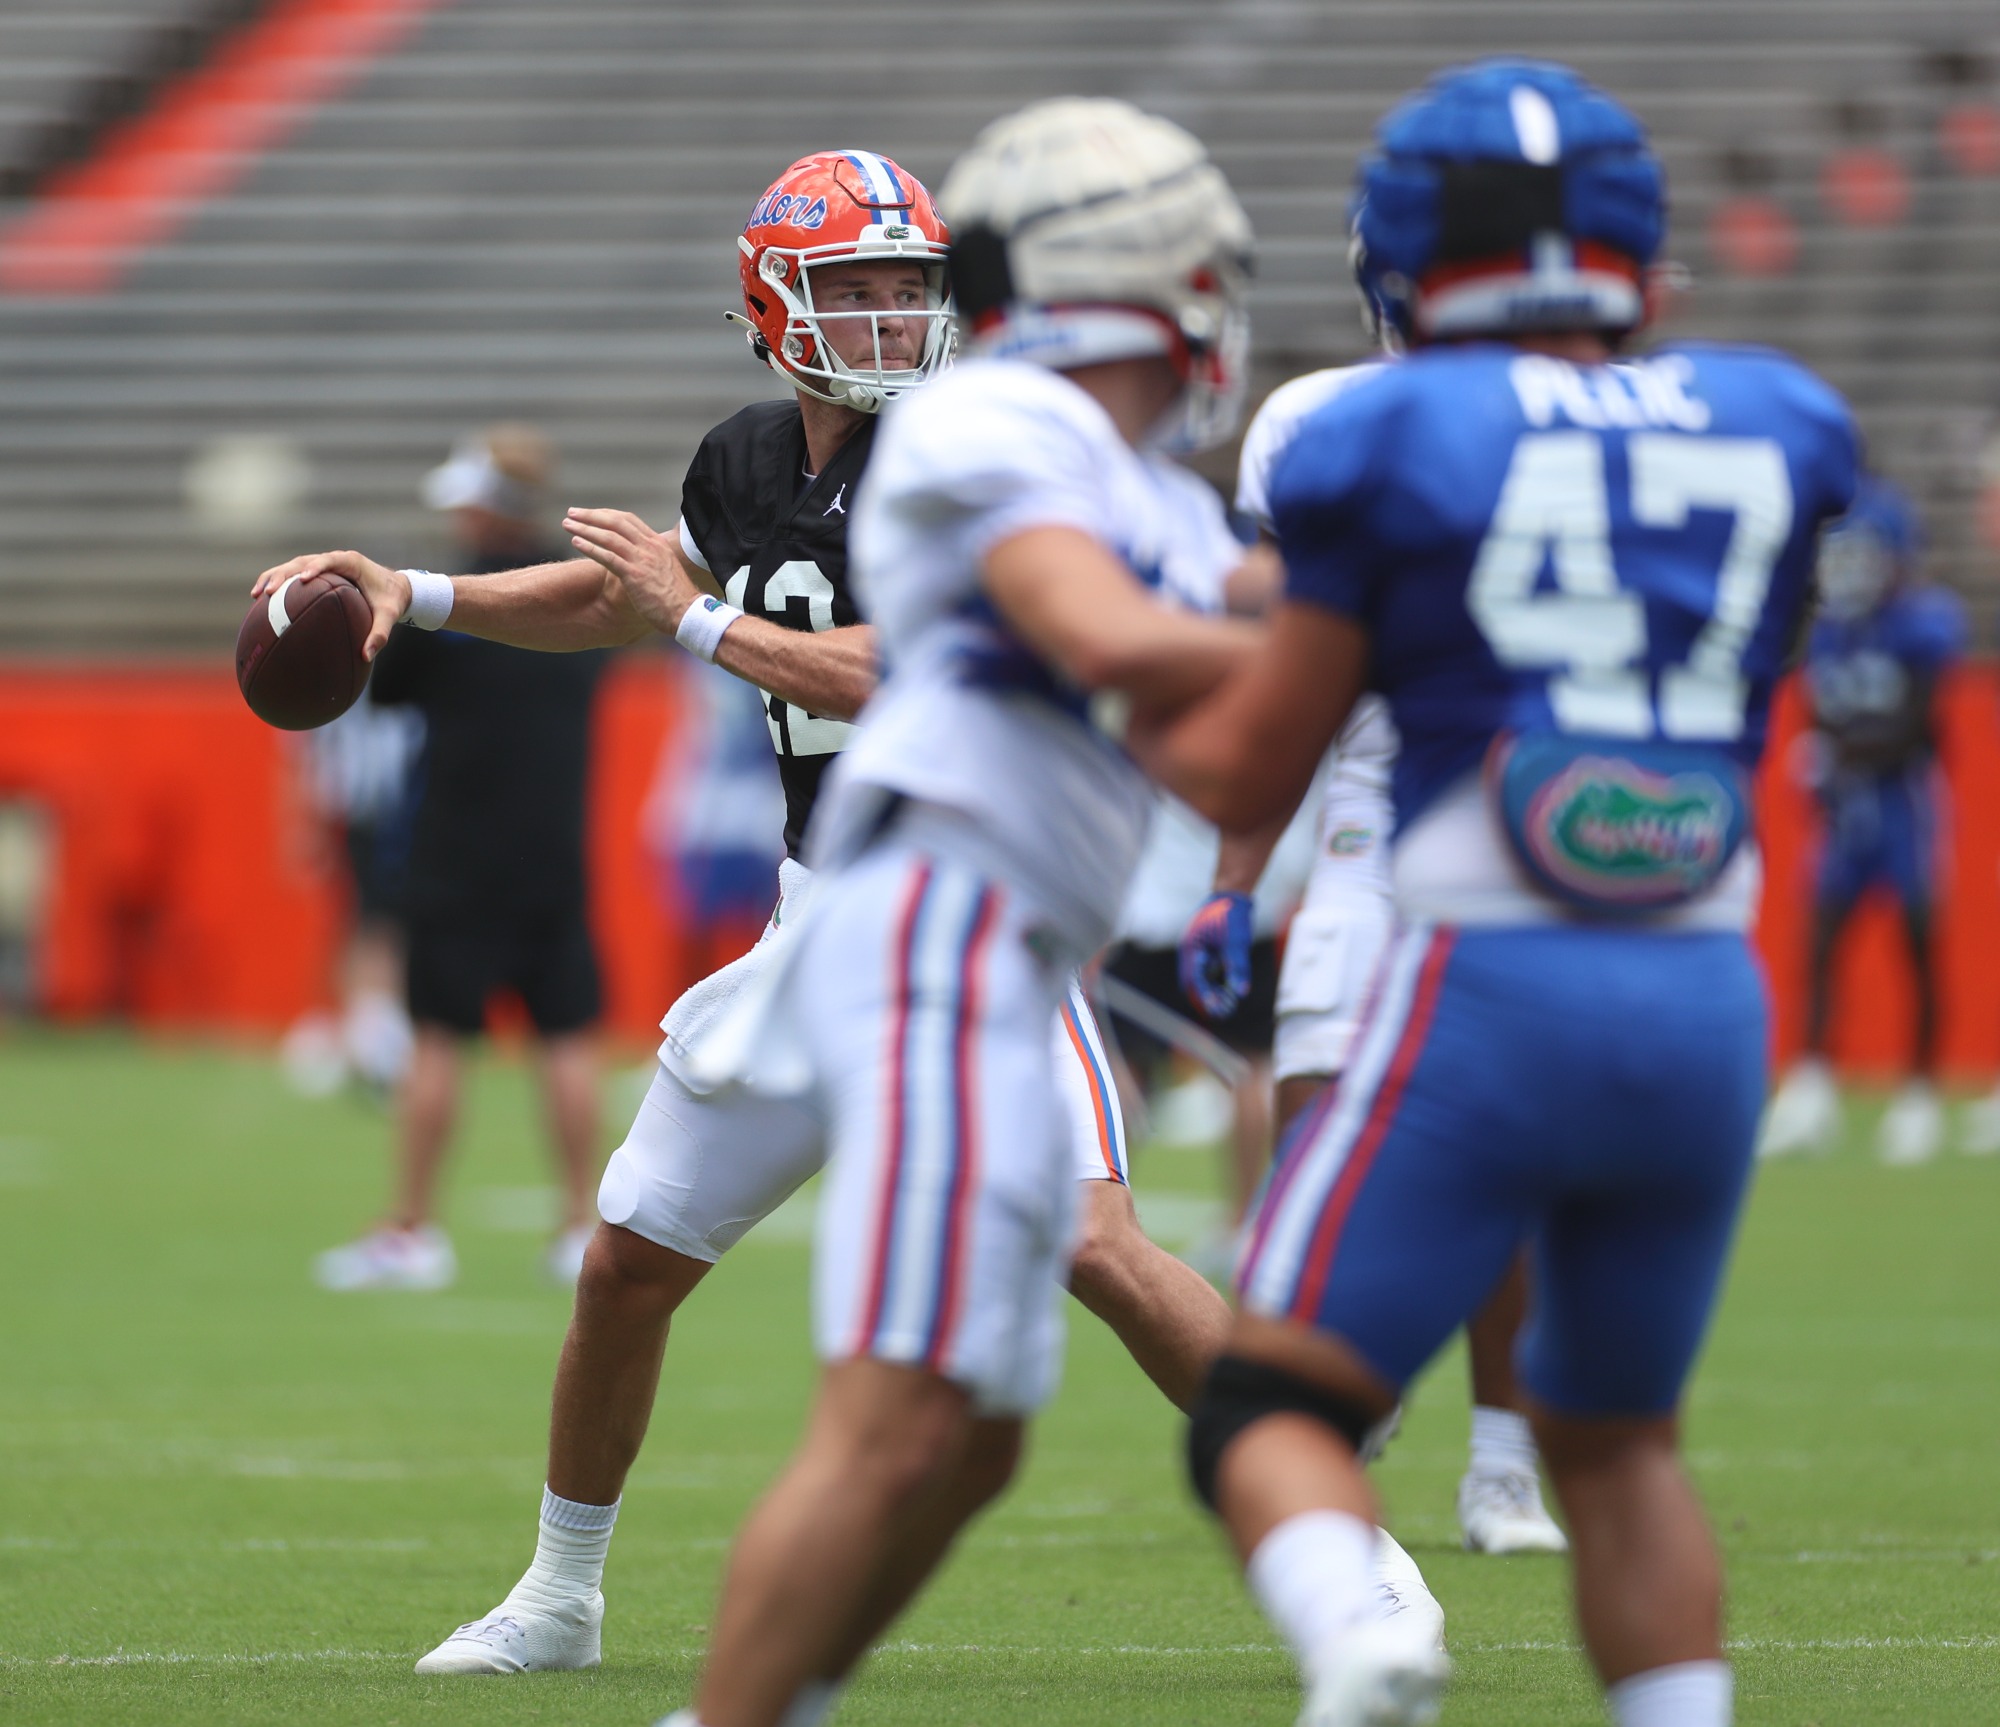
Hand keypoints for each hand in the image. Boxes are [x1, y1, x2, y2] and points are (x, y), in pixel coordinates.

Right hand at [252, 549, 408, 660]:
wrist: (396, 587)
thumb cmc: (392, 599)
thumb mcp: (390, 615)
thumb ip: (380, 634)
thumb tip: (366, 656)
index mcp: (351, 562)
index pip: (328, 561)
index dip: (314, 568)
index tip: (302, 580)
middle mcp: (334, 560)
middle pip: (302, 562)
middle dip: (282, 575)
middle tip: (267, 592)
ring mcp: (324, 565)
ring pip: (292, 566)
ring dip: (273, 578)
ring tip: (256, 595)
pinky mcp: (318, 573)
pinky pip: (294, 575)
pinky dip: (279, 584)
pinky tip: (262, 601)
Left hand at [564, 507, 699, 636]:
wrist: (688, 612)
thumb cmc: (677, 597)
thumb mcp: (665, 570)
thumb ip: (650, 560)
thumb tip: (635, 562)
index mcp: (657, 543)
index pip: (628, 519)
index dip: (606, 514)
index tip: (590, 514)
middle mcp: (649, 546)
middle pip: (615, 521)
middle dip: (591, 515)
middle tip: (572, 512)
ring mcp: (642, 559)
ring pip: (609, 536)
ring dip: (585, 528)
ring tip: (567, 524)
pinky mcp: (635, 575)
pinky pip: (608, 556)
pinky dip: (590, 547)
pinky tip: (576, 542)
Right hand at [1179, 890, 1254, 1019]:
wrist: (1231, 892)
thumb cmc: (1232, 915)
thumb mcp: (1237, 942)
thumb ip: (1238, 967)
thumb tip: (1240, 992)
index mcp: (1190, 949)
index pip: (1193, 981)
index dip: (1204, 998)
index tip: (1217, 1011)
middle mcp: (1189, 952)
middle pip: (1192, 983)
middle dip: (1205, 999)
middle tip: (1223, 1013)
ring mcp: (1195, 950)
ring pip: (1198, 979)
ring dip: (1210, 993)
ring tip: (1227, 1005)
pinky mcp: (1204, 950)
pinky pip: (1205, 972)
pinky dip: (1213, 983)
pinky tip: (1226, 990)